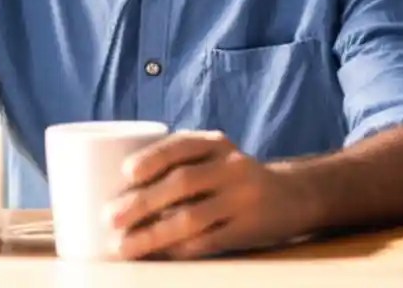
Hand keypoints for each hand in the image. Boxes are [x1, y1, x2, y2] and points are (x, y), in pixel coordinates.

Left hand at [105, 131, 314, 259]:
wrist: (292, 195)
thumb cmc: (233, 179)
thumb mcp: (215, 159)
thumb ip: (179, 166)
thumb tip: (116, 196)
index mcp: (218, 144)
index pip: (183, 145)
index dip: (153, 158)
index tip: (126, 174)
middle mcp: (232, 167)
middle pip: (182, 183)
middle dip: (142, 202)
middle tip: (110, 219)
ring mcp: (242, 199)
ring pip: (192, 217)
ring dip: (152, 234)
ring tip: (123, 247)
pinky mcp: (247, 229)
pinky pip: (206, 242)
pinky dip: (176, 251)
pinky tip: (156, 257)